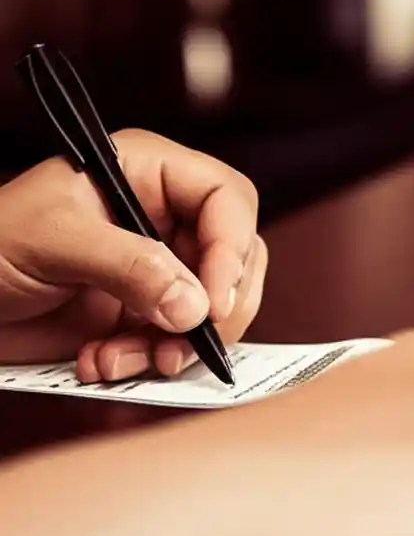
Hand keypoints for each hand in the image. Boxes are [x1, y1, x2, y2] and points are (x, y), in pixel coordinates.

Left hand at [0, 129, 265, 381]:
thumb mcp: (54, 241)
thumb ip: (130, 267)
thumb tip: (196, 306)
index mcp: (149, 173)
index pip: (226, 200)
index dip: (232, 249)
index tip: (213, 302)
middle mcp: (165, 218)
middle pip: (238, 258)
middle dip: (216, 308)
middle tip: (185, 343)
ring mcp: (159, 269)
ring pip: (216, 308)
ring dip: (179, 345)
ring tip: (124, 359)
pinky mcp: (145, 315)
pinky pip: (180, 342)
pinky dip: (149, 361)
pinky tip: (102, 362)